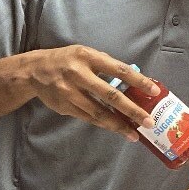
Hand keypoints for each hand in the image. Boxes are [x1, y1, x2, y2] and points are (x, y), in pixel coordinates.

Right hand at [18, 46, 157, 141]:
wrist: (34, 71)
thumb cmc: (66, 60)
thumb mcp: (85, 54)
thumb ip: (105, 65)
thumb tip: (131, 82)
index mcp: (87, 57)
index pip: (118, 69)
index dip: (138, 81)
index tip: (154, 91)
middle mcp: (78, 74)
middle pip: (110, 95)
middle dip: (131, 110)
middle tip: (148, 122)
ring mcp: (70, 93)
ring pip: (98, 112)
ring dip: (118, 125)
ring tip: (134, 134)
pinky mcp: (65, 107)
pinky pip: (88, 118)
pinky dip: (104, 124)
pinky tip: (116, 129)